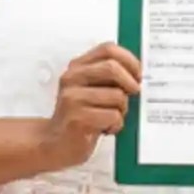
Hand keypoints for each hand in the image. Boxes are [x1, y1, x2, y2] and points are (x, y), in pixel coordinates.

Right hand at [42, 42, 141, 169]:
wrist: (56, 144)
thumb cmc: (80, 116)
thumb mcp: (90, 89)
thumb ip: (108, 77)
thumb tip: (137, 72)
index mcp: (77, 67)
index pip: (107, 49)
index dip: (129, 59)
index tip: (137, 73)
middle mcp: (72, 79)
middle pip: (112, 68)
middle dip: (130, 82)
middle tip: (134, 92)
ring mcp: (73, 98)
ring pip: (117, 96)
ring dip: (122, 110)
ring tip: (111, 117)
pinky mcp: (77, 119)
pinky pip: (113, 116)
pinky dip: (116, 125)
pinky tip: (105, 129)